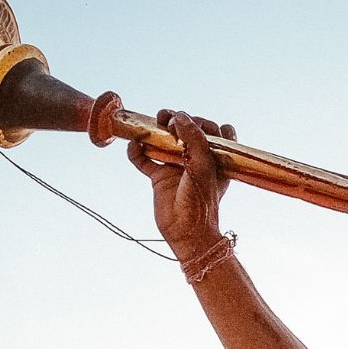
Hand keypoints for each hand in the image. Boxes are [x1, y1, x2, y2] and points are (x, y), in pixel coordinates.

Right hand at [128, 110, 236, 254]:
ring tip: (152, 123)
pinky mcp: (159, 178)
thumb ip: (194, 138)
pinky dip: (137, 152)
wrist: (186, 232)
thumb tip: (179, 116)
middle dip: (177, 121)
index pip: (214, 132)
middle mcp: (196, 160)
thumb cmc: (201, 201)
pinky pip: (145, 160)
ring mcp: (177, 168)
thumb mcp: (203, 165)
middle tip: (167, 118)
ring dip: (156, 131)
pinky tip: (133, 146)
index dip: (205, 123)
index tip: (197, 123)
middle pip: (186, 132)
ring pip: (164, 142)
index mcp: (215, 158)